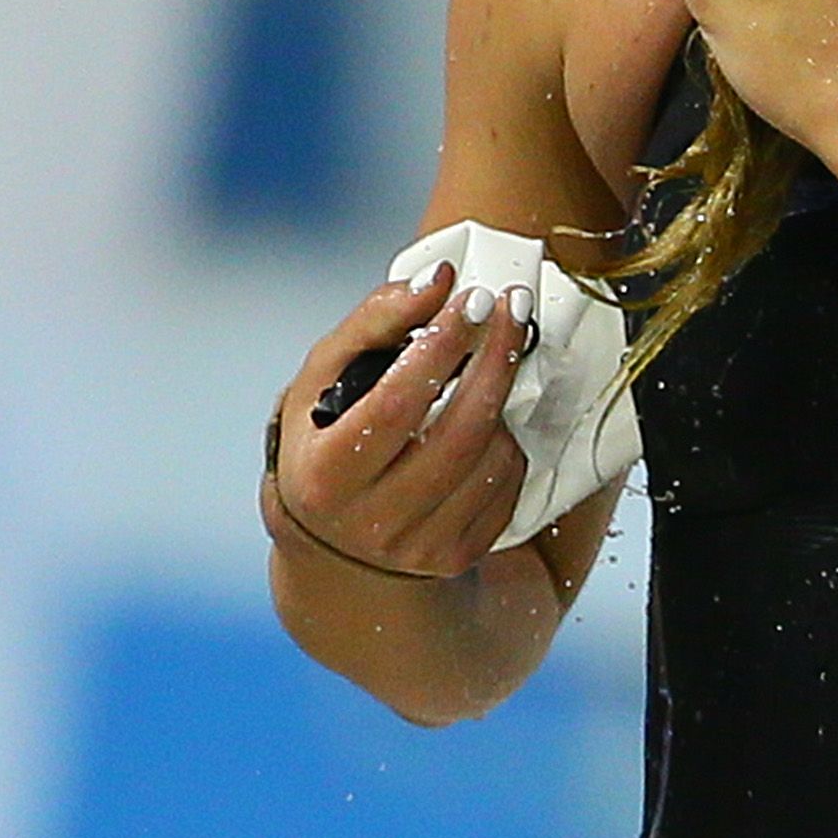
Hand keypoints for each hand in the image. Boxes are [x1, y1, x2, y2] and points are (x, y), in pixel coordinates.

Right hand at [265, 261, 529, 578]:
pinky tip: (486, 424)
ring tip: (491, 367)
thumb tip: (438, 281)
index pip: (396, 404)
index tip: (474, 298)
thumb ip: (374, 323)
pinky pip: (507, 487)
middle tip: (514, 308)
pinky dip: (506, 445)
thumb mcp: (324, 379)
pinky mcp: (457, 556)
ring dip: (501, 400)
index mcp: (325, 475)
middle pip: (460, 431)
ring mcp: (419, 546)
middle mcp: (370, 521)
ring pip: (492, 458)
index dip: (442, 346)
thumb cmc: (328, 440)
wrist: (337, 545)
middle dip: (496, 359)